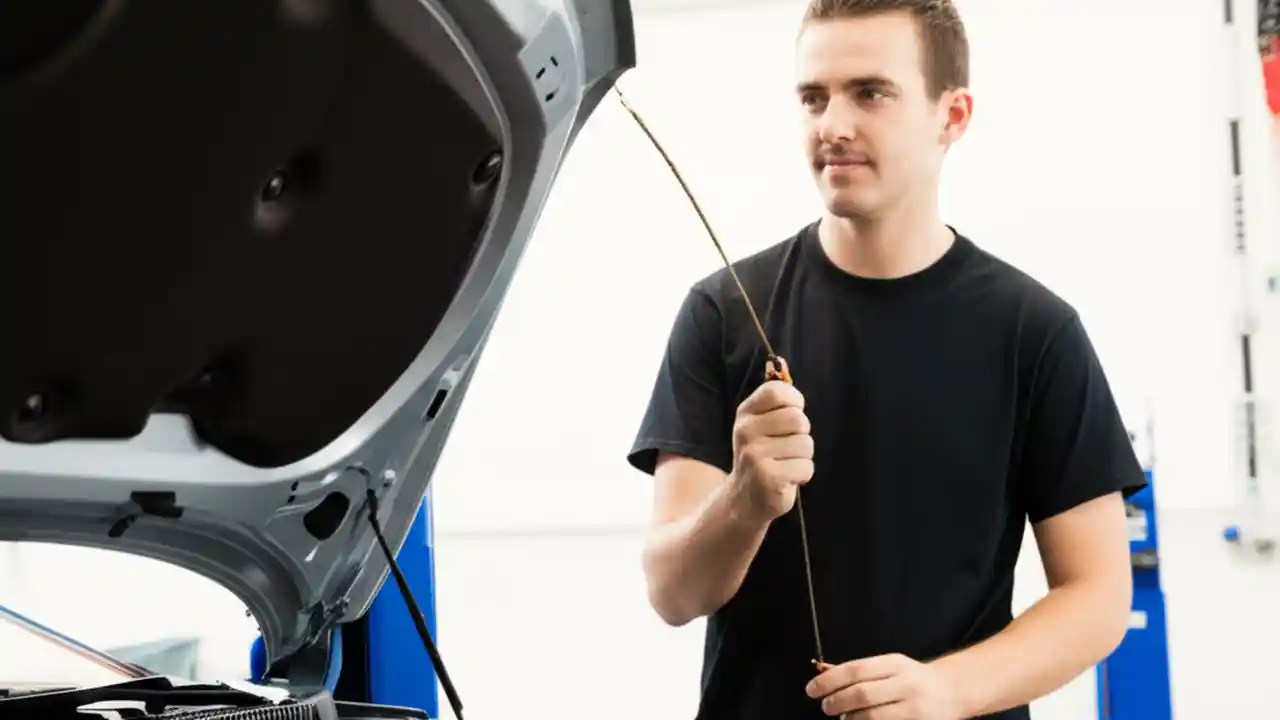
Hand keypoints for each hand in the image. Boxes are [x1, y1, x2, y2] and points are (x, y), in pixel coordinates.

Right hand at [728, 379, 813, 522]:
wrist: (744, 499)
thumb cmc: (761, 456)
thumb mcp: (759, 425)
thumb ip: (774, 402)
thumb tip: (781, 366)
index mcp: (745, 414)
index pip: (777, 391)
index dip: (794, 400)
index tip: (792, 413)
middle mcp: (746, 432)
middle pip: (798, 419)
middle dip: (801, 434)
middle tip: (787, 447)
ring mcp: (755, 456)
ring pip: (805, 444)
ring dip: (803, 457)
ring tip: (786, 464)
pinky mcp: (769, 478)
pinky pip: (806, 467)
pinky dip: (803, 475)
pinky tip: (787, 479)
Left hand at [805, 654, 965, 718]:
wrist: (952, 691)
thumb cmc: (912, 678)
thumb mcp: (890, 666)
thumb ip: (860, 671)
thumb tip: (823, 673)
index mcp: (895, 664)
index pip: (855, 670)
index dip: (829, 681)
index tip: (812, 690)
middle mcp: (906, 684)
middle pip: (862, 694)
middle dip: (837, 702)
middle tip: (825, 707)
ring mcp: (914, 708)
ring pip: (872, 717)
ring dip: (850, 718)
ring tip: (843, 717)